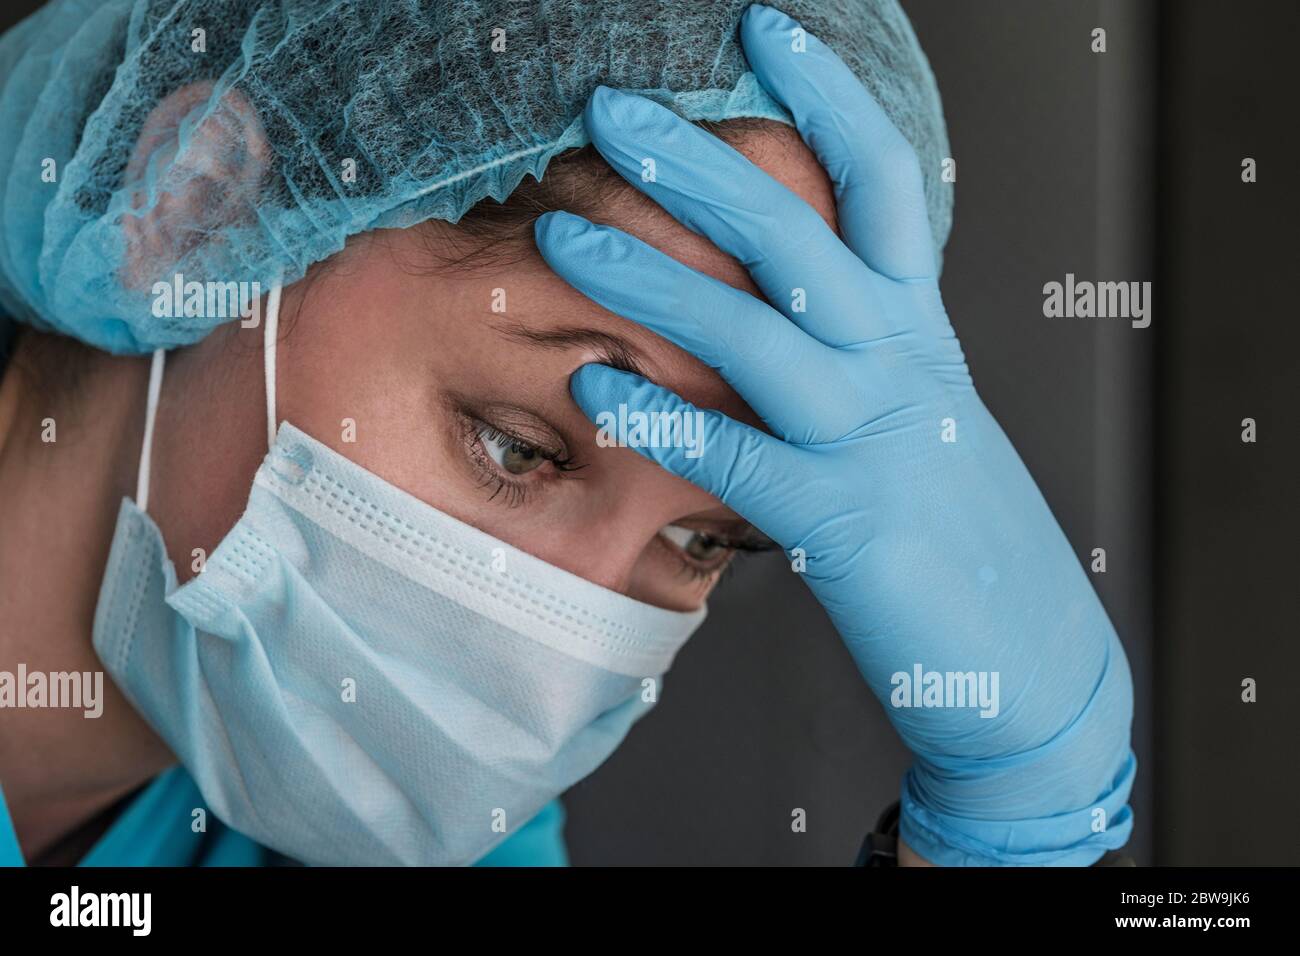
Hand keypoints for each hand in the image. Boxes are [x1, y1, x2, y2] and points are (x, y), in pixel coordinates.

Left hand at [535, 4, 1135, 865]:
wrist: (1028, 655)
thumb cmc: (957, 528)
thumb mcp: (919, 408)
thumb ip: (859, 342)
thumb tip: (776, 285)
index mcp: (918, 330)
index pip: (881, 183)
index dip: (827, 97)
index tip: (762, 30)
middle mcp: (898, 366)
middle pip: (799, 236)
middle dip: (698, 163)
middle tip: (610, 109)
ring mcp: (871, 441)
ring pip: (755, 332)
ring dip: (651, 277)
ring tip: (562, 234)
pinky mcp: (841, 523)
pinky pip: (737, 457)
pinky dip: (662, 417)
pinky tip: (595, 386)